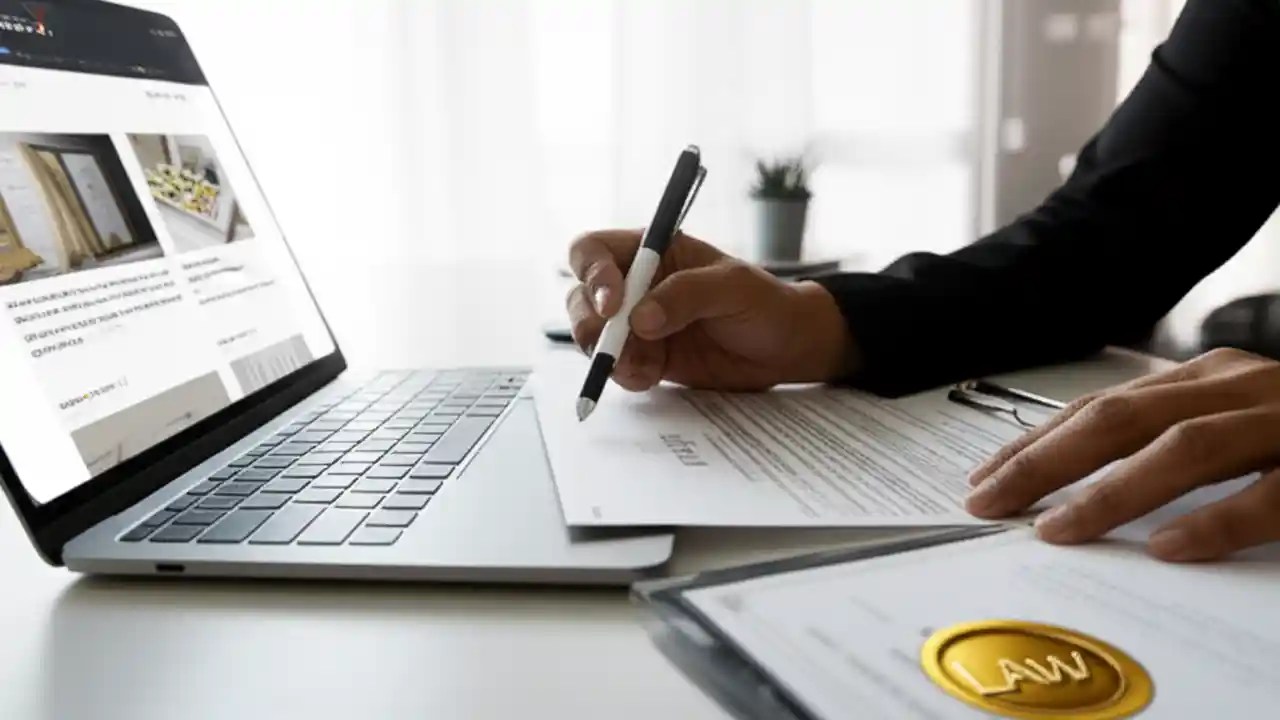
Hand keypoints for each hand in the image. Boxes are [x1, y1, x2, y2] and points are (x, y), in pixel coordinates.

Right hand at [565, 229, 855, 390]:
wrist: (786, 350)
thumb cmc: (765, 304)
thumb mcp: (733, 289)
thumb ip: (687, 296)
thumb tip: (640, 319)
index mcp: (652, 251)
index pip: (594, 251)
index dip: (591, 274)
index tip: (612, 304)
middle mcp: (635, 285)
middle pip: (581, 297)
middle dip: (589, 323)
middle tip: (612, 346)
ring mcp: (638, 324)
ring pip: (592, 336)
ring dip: (608, 355)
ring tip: (644, 367)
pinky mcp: (646, 357)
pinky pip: (616, 367)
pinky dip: (625, 374)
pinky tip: (652, 376)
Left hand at [965, 347, 1279, 561]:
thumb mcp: (1232, 419)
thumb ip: (1169, 437)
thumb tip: (1077, 482)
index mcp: (1208, 379)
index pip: (1100, 407)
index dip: (1037, 442)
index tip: (983, 479)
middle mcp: (1240, 388)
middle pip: (1121, 419)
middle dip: (1045, 461)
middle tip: (989, 502)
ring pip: (1186, 449)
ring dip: (1113, 491)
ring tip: (1057, 530)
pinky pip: (1273, 493)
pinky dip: (1220, 520)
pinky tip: (1170, 548)